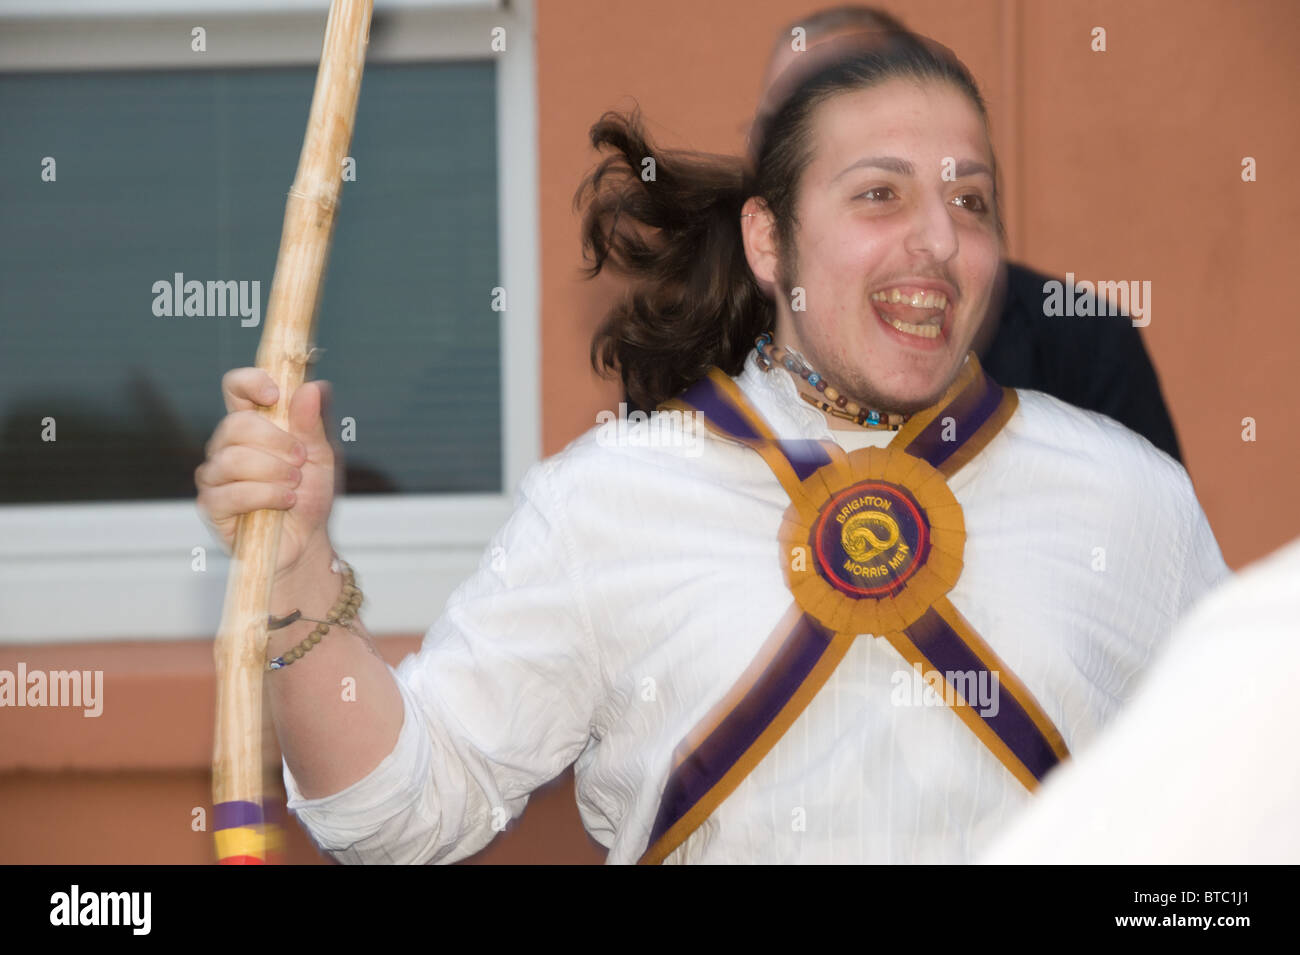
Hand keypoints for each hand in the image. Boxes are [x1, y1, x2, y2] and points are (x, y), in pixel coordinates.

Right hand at [195, 368, 339, 577]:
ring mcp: (214, 476)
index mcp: (253, 425)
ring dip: (274, 472)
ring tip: (295, 486)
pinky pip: (232, 493)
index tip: (274, 396)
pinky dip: (267, 496)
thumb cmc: (310, 495)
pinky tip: (285, 502)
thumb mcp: (322, 456)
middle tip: (301, 460)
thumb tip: (312, 386)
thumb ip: (313, 423)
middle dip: (276, 441)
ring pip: (233, 459)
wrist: (307, 541)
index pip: (235, 388)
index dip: (250, 383)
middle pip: (235, 424)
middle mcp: (227, 446)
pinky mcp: (211, 506)